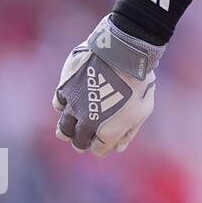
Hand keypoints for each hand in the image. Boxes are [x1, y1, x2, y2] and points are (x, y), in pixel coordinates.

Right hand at [52, 15, 163, 156]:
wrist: (124, 52)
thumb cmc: (139, 81)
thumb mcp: (143, 109)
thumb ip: (129, 130)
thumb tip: (118, 147)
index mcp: (107, 131)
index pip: (98, 150)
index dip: (102, 147)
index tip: (105, 141)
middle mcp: (86, 122)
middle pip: (78, 142)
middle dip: (83, 143)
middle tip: (86, 138)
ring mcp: (73, 106)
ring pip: (63, 129)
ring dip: (68, 131)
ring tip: (75, 125)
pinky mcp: (65, 88)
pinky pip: (58, 104)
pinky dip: (64, 105)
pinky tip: (74, 101)